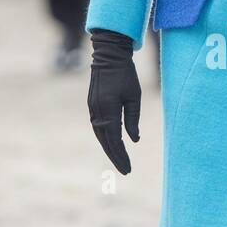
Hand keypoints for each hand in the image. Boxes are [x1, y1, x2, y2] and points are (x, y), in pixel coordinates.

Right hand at [87, 28, 140, 175]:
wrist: (109, 56)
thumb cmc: (125, 75)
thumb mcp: (134, 97)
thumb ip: (133, 119)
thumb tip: (134, 140)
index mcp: (109, 110)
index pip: (115, 140)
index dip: (121, 156)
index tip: (128, 169)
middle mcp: (98, 112)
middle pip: (106, 141)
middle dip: (116, 157)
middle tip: (126, 171)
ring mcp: (93, 110)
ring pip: (100, 136)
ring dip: (110, 149)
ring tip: (120, 161)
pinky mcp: (92, 106)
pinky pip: (98, 128)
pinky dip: (105, 139)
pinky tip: (112, 145)